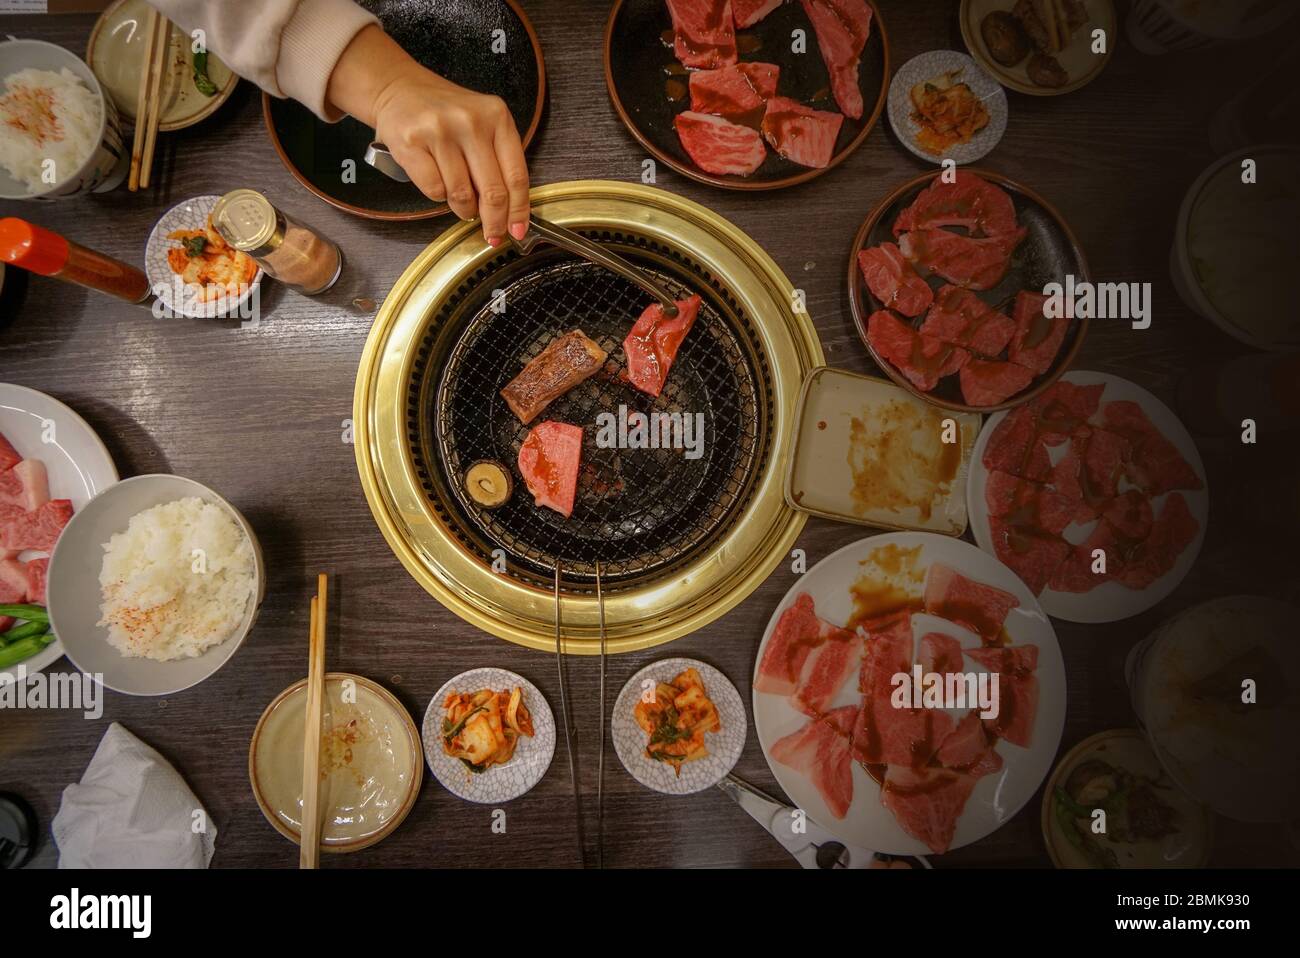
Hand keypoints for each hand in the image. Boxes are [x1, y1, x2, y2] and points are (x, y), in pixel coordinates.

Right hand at [327, 26, 529, 243]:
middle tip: (492, 234)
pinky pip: (434, 190)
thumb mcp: (483, 125)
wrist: (399, 88)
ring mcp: (440, 131)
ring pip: (462, 195)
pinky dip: (438, 196)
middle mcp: (471, 122)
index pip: (516, 176)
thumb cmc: (445, 114)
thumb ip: (498, 160)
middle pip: (493, 191)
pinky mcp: (412, 143)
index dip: (518, 210)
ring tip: (462, 204)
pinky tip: (439, 182)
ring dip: (464, 209)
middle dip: (493, 221)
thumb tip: (508, 212)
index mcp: (497, 117)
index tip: (517, 231)